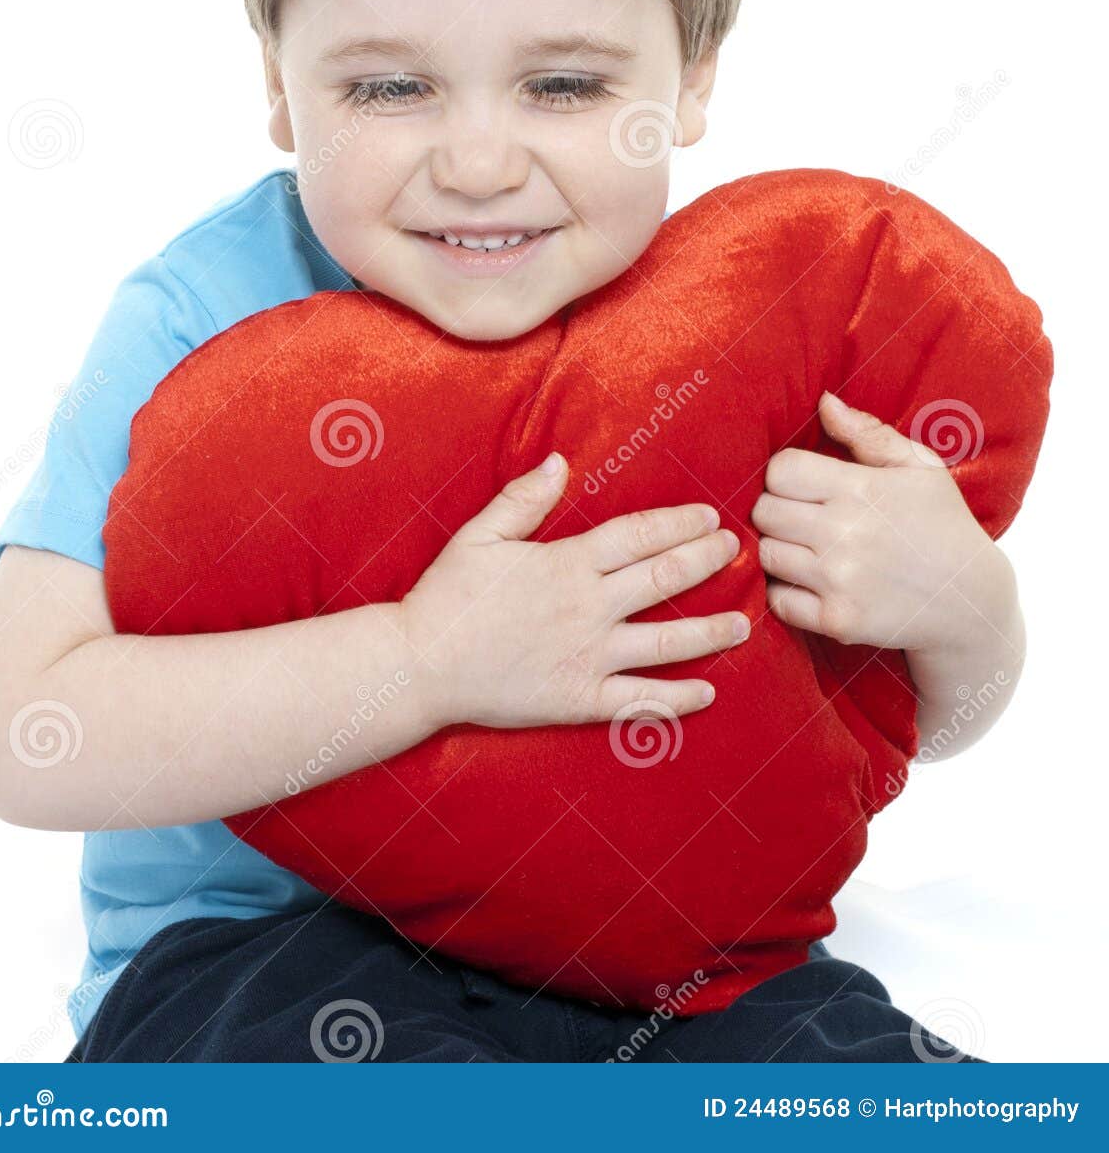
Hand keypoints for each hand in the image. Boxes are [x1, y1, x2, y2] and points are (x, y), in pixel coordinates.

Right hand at [399, 453, 747, 730]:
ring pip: (667, 642)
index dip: (679, 523)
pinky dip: (679, 697)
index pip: (639, 535)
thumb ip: (523, 499)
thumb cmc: (446, 596)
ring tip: (744, 622)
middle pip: (664, 578)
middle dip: (706, 561)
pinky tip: (708, 691)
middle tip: (737, 550)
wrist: (420, 666)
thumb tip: (561, 462)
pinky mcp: (581, 700)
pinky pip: (642, 701)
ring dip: (710, 631)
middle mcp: (589, 609)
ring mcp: (590, 657)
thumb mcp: (478, 535)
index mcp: (567, 564)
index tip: (709, 515)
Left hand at [751, 391, 1014, 655]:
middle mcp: (845, 533)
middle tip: (799, 517)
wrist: (974, 603)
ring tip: (803, 547)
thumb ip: (868, 433)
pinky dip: (784, 592)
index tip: (803, 485)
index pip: (780, 470)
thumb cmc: (943, 525)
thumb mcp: (920, 468)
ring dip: (778, 549)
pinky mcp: (837, 621)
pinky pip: (778, 600)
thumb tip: (823, 402)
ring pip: (766, 554)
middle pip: (764, 511)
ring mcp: (840, 580)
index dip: (786, 474)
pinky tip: (807, 582)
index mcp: (861, 490)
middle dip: (776, 510)